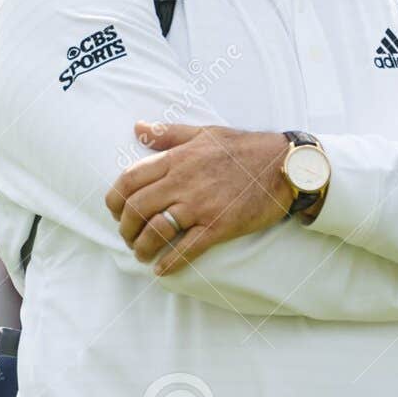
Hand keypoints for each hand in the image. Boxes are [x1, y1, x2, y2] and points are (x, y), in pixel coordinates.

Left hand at [106, 123, 292, 272]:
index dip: (114, 200)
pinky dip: (170, 262)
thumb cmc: (243, 148)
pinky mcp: (219, 226)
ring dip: (142, 247)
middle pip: (136, 208)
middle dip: (125, 228)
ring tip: (142, 254)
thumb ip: (167, 134)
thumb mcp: (203, 132)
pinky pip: (187, 249)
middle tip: (127, 237)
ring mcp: (201, 206)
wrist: (283, 165)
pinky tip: (162, 270)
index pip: (129, 180)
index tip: (115, 212)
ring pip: (157, 230)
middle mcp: (183, 183)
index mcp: (177, 159)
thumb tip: (137, 127)